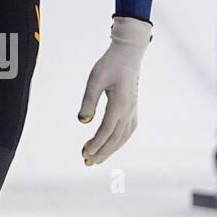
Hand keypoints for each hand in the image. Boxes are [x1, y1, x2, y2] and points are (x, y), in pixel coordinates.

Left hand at [79, 17, 151, 165]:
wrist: (128, 53)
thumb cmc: (109, 64)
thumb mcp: (94, 80)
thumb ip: (88, 100)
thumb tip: (83, 122)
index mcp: (120, 105)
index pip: (107, 131)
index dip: (96, 144)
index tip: (84, 153)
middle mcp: (129, 110)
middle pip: (115, 139)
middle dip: (101, 152)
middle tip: (87, 163)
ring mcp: (133, 110)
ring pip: (123, 137)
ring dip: (109, 149)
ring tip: (95, 158)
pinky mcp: (132, 107)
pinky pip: (128, 130)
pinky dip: (118, 141)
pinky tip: (111, 144)